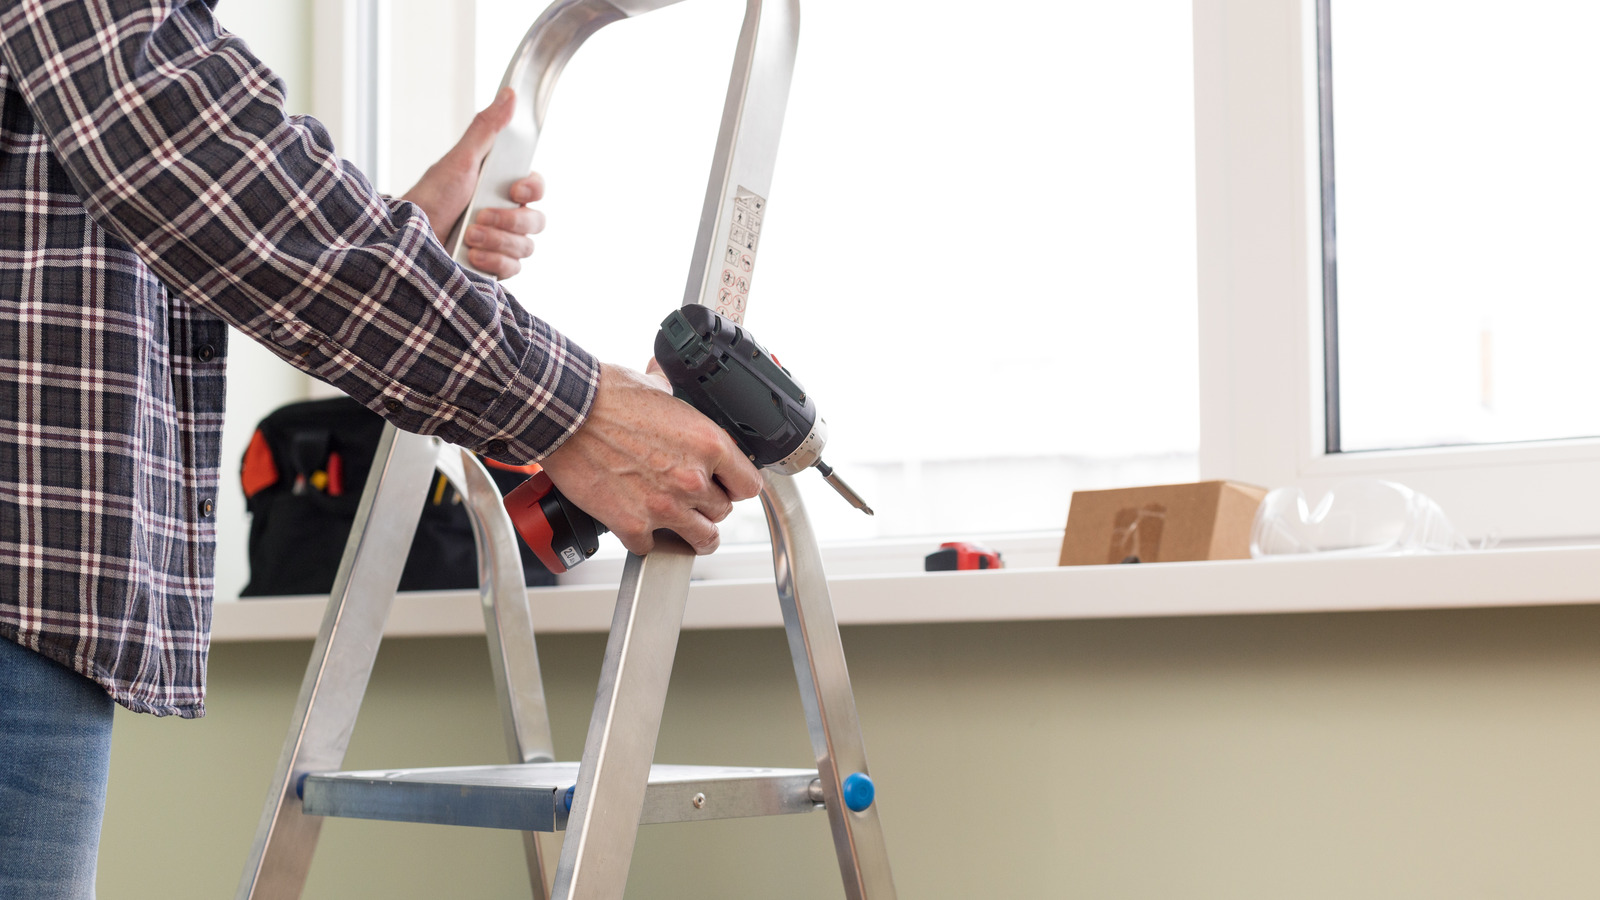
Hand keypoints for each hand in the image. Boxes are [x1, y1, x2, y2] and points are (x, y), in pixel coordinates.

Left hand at [401, 87, 544, 277]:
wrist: (408, 240)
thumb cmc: (430, 198)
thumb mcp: (459, 160)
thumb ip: (487, 129)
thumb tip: (509, 94)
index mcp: (498, 189)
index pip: (537, 189)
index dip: (532, 191)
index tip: (514, 191)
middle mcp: (503, 216)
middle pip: (536, 221)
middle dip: (509, 222)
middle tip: (480, 218)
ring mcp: (499, 244)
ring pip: (526, 247)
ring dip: (497, 242)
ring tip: (469, 237)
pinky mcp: (492, 268)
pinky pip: (514, 269)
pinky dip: (493, 262)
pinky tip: (470, 256)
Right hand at [539, 363, 764, 555]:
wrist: (565, 414)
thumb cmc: (606, 395)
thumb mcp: (655, 387)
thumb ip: (671, 393)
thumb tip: (667, 384)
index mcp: (709, 444)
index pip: (749, 484)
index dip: (737, 485)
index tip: (727, 487)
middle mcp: (693, 479)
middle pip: (723, 511)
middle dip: (709, 507)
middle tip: (692, 501)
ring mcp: (665, 507)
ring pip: (702, 539)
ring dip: (692, 535)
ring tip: (682, 531)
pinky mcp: (633, 525)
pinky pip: (651, 548)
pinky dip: (643, 541)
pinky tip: (635, 527)